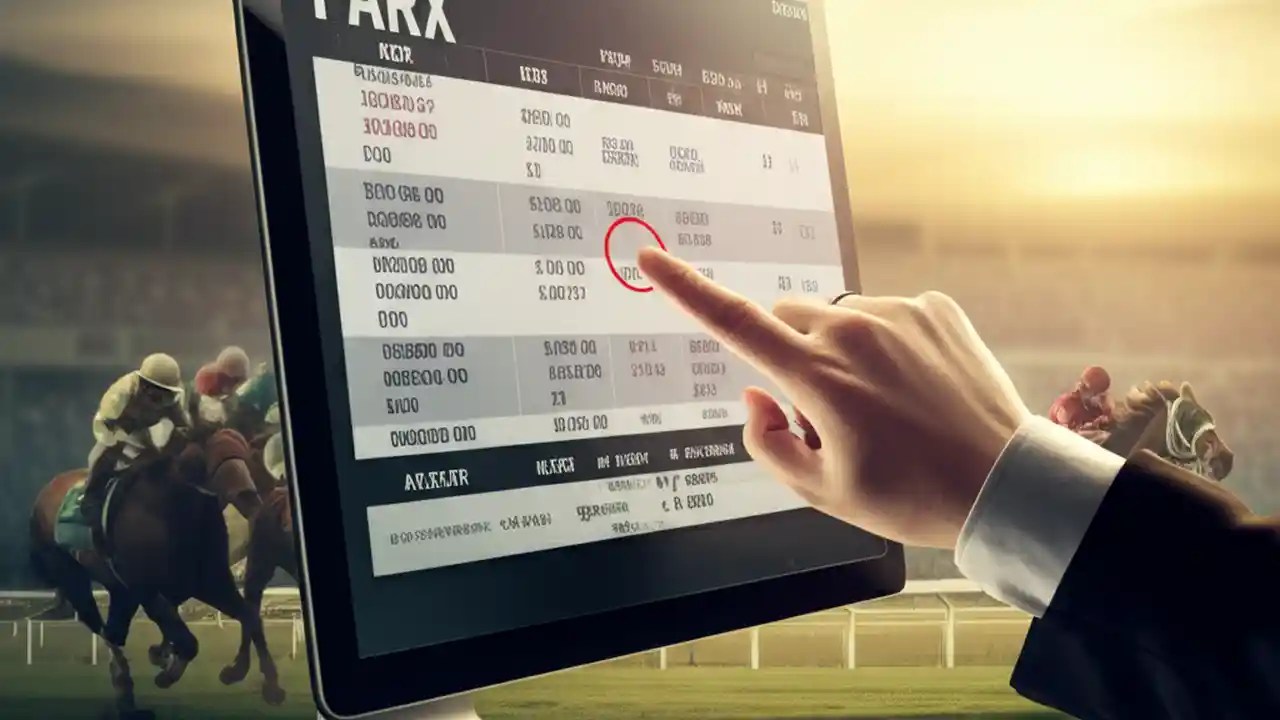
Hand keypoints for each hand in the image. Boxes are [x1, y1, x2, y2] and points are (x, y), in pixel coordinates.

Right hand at [637, 248, 1029, 548]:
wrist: (1003, 484)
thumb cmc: (910, 497)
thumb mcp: (821, 492)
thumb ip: (766, 441)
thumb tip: (755, 396)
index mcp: (817, 377)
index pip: (734, 323)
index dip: (686, 289)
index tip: (651, 258)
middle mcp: (852, 331)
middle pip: (786, 319)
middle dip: (788, 351)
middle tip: (823, 410)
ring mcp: (898, 314)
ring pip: (836, 317)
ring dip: (838, 348)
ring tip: (880, 404)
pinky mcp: (935, 308)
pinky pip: (886, 314)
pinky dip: (885, 343)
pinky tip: (913, 387)